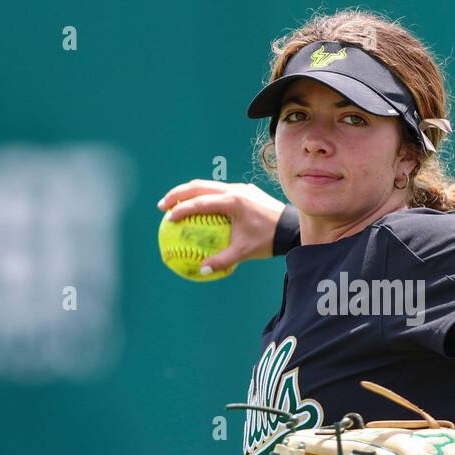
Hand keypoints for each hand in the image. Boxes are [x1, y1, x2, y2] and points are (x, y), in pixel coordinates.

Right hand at [157, 180, 285, 272]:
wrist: (292, 227)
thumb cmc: (268, 239)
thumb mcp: (245, 252)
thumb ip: (222, 260)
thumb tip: (201, 269)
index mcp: (232, 201)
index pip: (200, 202)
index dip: (181, 210)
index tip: (168, 219)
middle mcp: (234, 190)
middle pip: (198, 186)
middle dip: (178, 194)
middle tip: (162, 206)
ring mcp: (240, 188)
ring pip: (208, 185)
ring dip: (190, 193)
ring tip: (175, 205)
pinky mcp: (245, 191)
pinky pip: (219, 191)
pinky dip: (205, 197)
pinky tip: (199, 210)